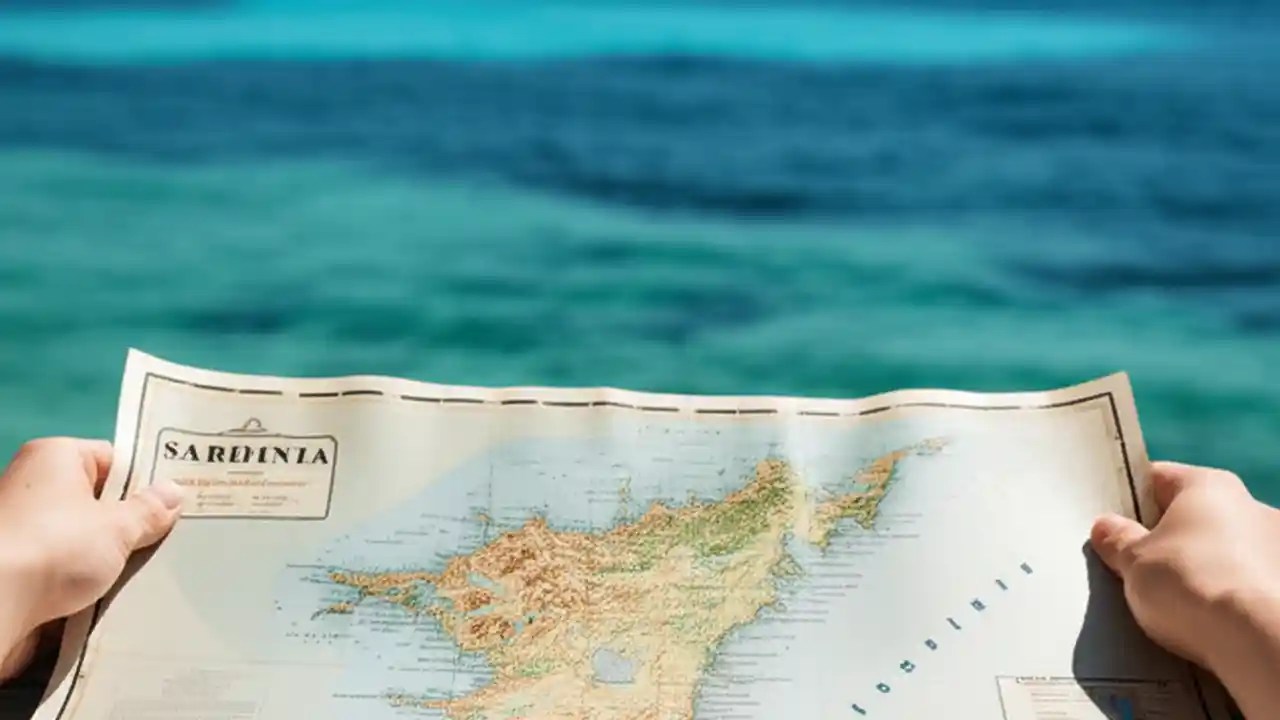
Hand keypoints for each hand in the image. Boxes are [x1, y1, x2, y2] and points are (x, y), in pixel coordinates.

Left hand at [0, 438, 183, 681]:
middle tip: (175, 537)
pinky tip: (121, 594)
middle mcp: (32, 485)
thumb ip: (149, 510)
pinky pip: (65, 568)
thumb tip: (174, 492)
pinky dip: (88, 581)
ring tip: (157, 569)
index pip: (111, 459)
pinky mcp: (17, 568)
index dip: (146, 479)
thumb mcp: (117, 527)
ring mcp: (22, 529)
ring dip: (112, 556)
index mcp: (54, 457)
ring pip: (83, 539)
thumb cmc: (56, 548)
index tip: (178, 501)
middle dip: (132, 522)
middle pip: (98, 500)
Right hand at [1090, 461, 1279, 718]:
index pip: (1157, 479)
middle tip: (1135, 566)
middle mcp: (1250, 505)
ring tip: (1170, 598)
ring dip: (1198, 565)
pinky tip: (1202, 615)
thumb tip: (1107, 527)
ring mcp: (1275, 545)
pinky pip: (1241, 580)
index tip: (1112, 526)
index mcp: (1210, 485)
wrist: (1256, 639)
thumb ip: (1117, 540)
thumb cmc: (1189, 582)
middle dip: (1165, 538)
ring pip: (1220, 548)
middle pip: (1192, 514)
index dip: (1128, 500)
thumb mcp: (1133, 561)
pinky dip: (1222, 591)